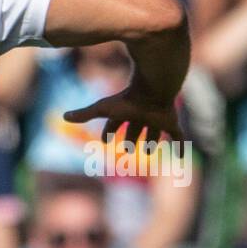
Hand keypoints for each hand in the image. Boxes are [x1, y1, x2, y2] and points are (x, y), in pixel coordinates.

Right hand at [62, 83, 182, 146]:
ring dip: (151, 140)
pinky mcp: (172, 123)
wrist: (153, 90)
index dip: (109, 131)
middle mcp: (141, 115)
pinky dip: (180, 147)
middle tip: (128, 149)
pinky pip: (178, 137)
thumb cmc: (127, 99)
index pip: (114, 123)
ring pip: (154, 131)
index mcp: (125, 111)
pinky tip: (182, 157)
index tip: (106, 141)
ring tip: (150, 151)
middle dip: (131, 138)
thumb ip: (85, 114)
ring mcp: (157, 119)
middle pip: (134, 128)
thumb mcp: (104, 108)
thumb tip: (64, 117)